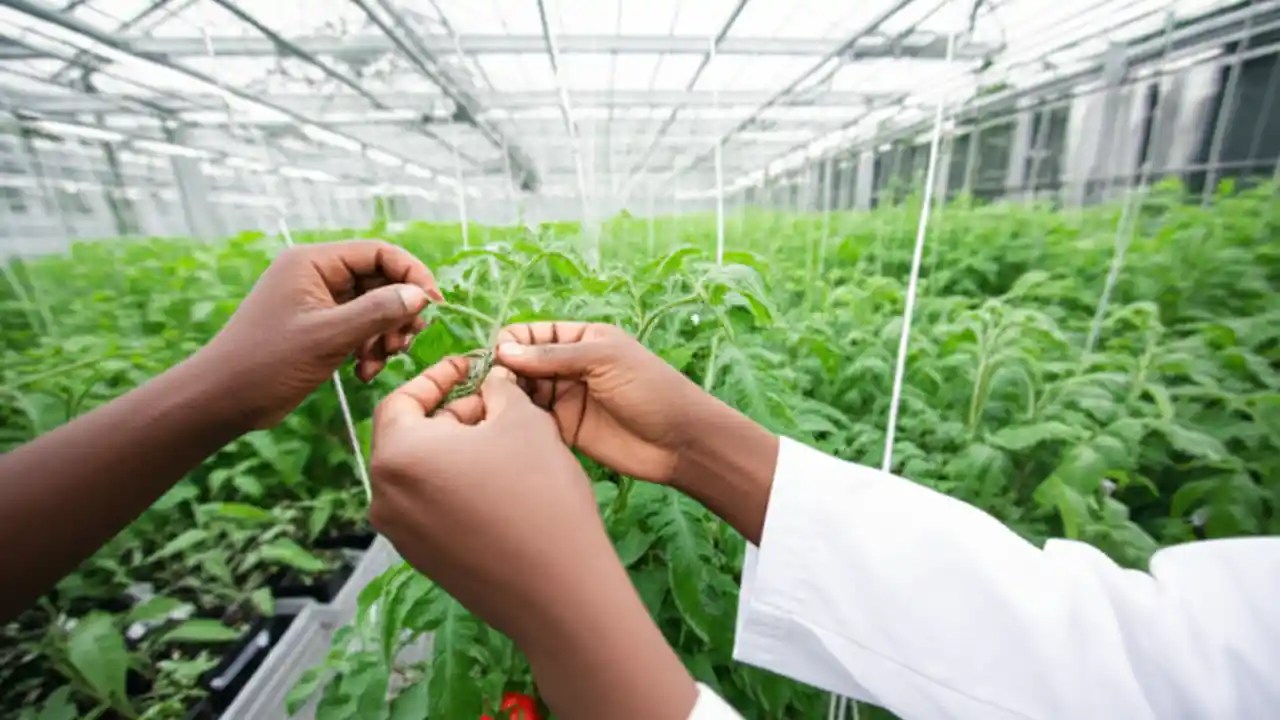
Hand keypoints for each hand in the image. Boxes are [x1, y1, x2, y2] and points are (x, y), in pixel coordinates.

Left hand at [199, 239, 442, 428]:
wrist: (223, 399)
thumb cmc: (267, 362)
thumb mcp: (329, 336)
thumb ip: (377, 312)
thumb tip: (420, 295)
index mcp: (313, 263)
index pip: (379, 253)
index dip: (412, 275)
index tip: (434, 306)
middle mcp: (317, 276)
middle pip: (379, 281)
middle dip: (397, 313)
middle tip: (403, 343)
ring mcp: (318, 303)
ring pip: (373, 308)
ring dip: (384, 336)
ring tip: (378, 361)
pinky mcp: (319, 329)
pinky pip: (359, 329)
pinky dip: (369, 349)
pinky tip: (363, 372)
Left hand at [368, 357, 602, 641]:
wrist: (558, 588)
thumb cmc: (539, 494)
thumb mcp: (523, 421)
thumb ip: (498, 389)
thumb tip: (491, 381)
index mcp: (397, 455)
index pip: (401, 399)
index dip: (437, 376)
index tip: (469, 366)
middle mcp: (384, 496)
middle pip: (409, 437)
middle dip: (451, 414)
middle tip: (496, 403)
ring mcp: (400, 534)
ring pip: (421, 473)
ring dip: (455, 450)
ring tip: (503, 442)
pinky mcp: (423, 560)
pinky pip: (430, 507)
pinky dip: (456, 485)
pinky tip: (500, 484)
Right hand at [493, 322, 708, 483]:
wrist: (680, 441)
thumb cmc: (650, 389)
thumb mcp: (604, 360)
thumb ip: (553, 356)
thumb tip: (503, 349)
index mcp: (582, 339)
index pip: (532, 334)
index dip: (511, 343)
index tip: (497, 358)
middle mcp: (569, 367)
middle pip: (521, 364)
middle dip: (503, 371)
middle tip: (493, 387)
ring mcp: (566, 399)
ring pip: (523, 393)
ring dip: (506, 397)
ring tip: (495, 407)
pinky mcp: (566, 430)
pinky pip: (533, 420)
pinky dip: (518, 420)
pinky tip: (507, 424)